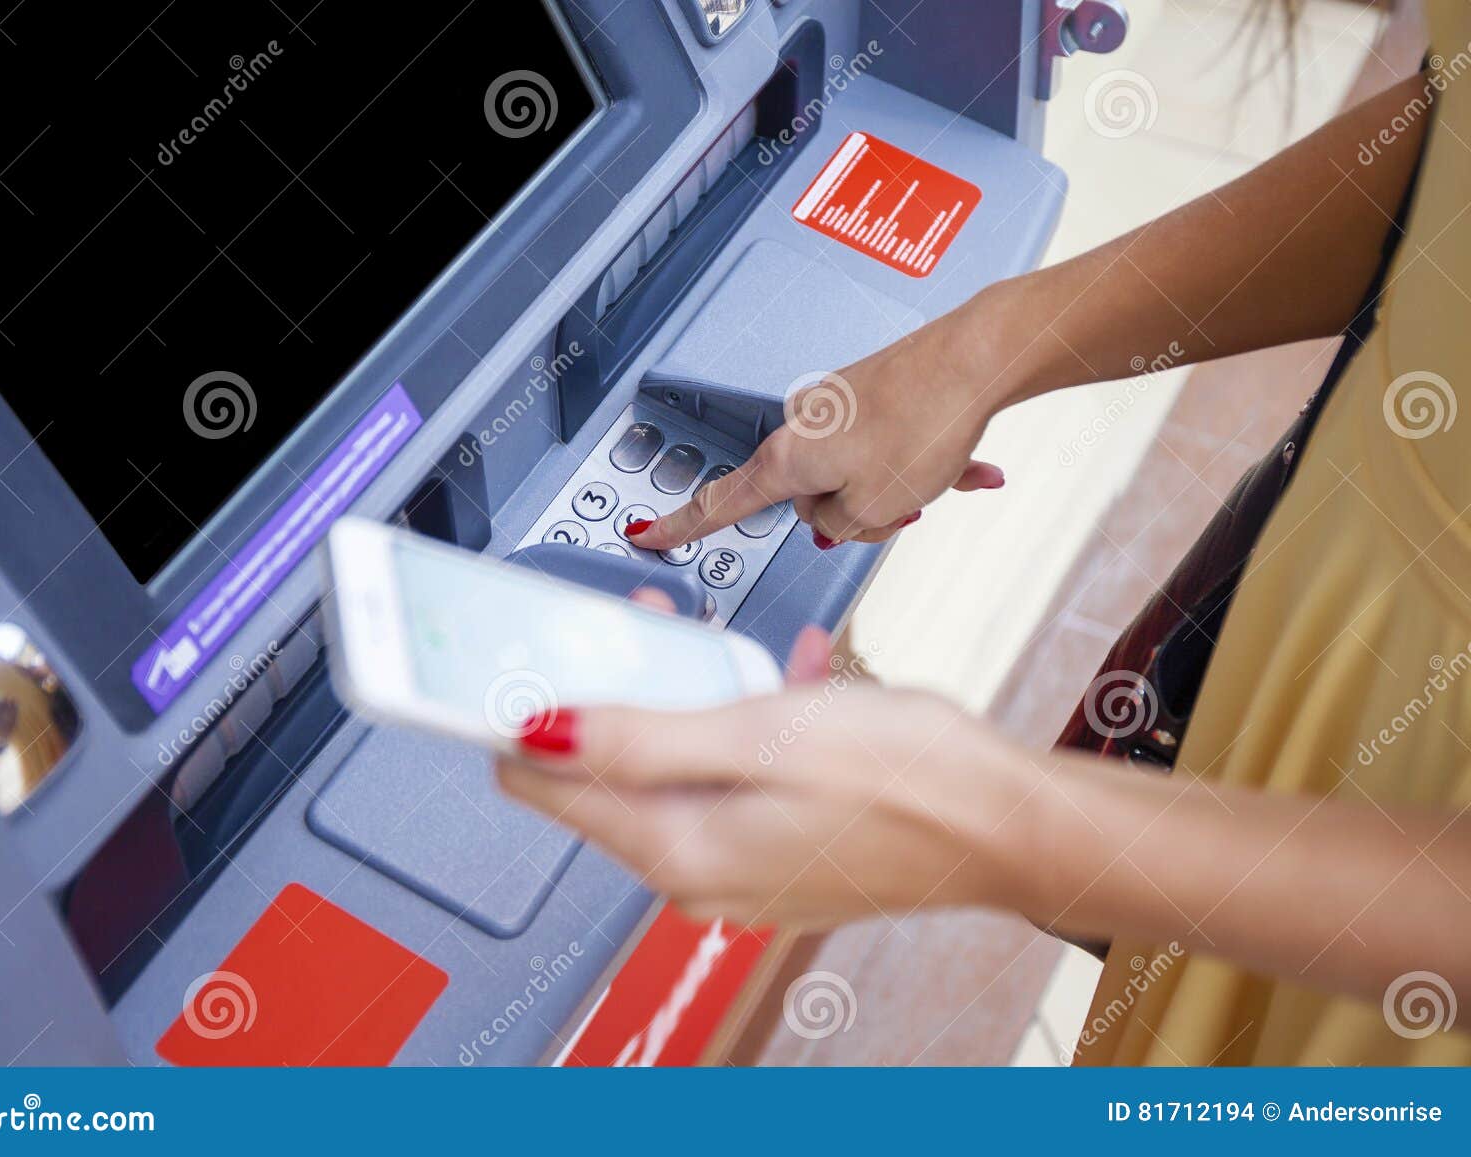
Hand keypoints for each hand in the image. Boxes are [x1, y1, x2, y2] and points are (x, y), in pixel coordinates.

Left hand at [494, 626, 1038, 928]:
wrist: (1010, 825)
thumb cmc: (905, 781)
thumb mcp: (761, 734)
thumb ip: (640, 736)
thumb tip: (537, 732)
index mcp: (677, 851)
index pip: (544, 786)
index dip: (522, 716)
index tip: (518, 658)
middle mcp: (697, 875)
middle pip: (607, 775)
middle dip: (613, 695)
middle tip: (634, 628)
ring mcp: (740, 869)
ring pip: (673, 769)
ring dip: (683, 701)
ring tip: (710, 643)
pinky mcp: (778, 852)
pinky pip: (730, 780)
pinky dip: (742, 729)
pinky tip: (784, 681)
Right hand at [627, 311, 1009, 552]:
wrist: (976, 359)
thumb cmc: (923, 425)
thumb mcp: (872, 510)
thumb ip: (837, 527)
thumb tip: (833, 515)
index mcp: (787, 458)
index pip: (721, 504)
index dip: (681, 526)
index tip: (644, 534)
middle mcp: (803, 424)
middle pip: (811, 498)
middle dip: (857, 513)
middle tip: (903, 505)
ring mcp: (838, 404)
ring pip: (861, 475)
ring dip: (902, 487)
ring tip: (944, 475)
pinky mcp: (874, 392)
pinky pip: (893, 448)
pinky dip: (925, 464)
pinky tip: (970, 467)